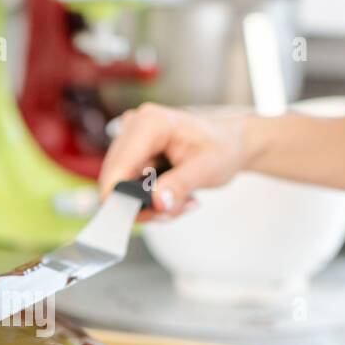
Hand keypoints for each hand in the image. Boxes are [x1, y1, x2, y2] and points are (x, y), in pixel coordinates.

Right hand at [99, 104, 248, 218]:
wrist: (228, 144)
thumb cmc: (221, 149)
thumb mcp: (206, 169)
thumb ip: (180, 186)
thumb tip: (157, 203)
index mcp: (151, 123)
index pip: (120, 165)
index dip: (117, 196)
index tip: (129, 220)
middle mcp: (134, 127)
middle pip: (116, 179)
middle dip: (142, 205)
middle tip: (174, 210)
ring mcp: (130, 141)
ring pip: (120, 187)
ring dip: (148, 205)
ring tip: (181, 202)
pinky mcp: (131, 155)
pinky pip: (127, 187)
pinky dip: (149, 200)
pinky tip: (172, 197)